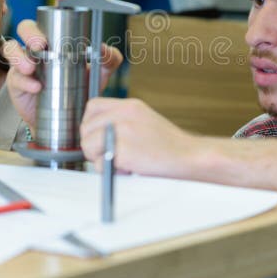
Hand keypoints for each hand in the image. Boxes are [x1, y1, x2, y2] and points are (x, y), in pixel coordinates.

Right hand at [4, 0, 123, 129]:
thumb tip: (103, 48)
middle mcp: (40, 46)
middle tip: (41, 44)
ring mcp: (25, 62)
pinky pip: (15, 76)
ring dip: (20, 55)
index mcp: (59, 38)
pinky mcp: (17, 81)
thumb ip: (109, 60)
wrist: (67, 121)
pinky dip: (25, 81)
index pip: (57, 14)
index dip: (59, 1)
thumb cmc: (80, 90)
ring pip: (12, 48)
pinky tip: (37, 87)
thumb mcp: (100, 74)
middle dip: (31, 32)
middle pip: (27, 26)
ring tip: (31, 67)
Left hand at [79, 97, 202, 178]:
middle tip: (110, 155)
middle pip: (86, 128)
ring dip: (99, 159)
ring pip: (88, 144)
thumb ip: (121, 121)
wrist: (190, 157)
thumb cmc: (169, 146)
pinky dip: (109, 171)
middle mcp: (123, 114)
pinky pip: (99, 163)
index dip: (91, 124)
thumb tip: (94, 133)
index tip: (98, 137)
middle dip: (92, 144)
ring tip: (122, 162)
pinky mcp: (122, 150)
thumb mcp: (144, 121)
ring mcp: (122, 131)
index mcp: (129, 105)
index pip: (92, 106)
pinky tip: (128, 169)